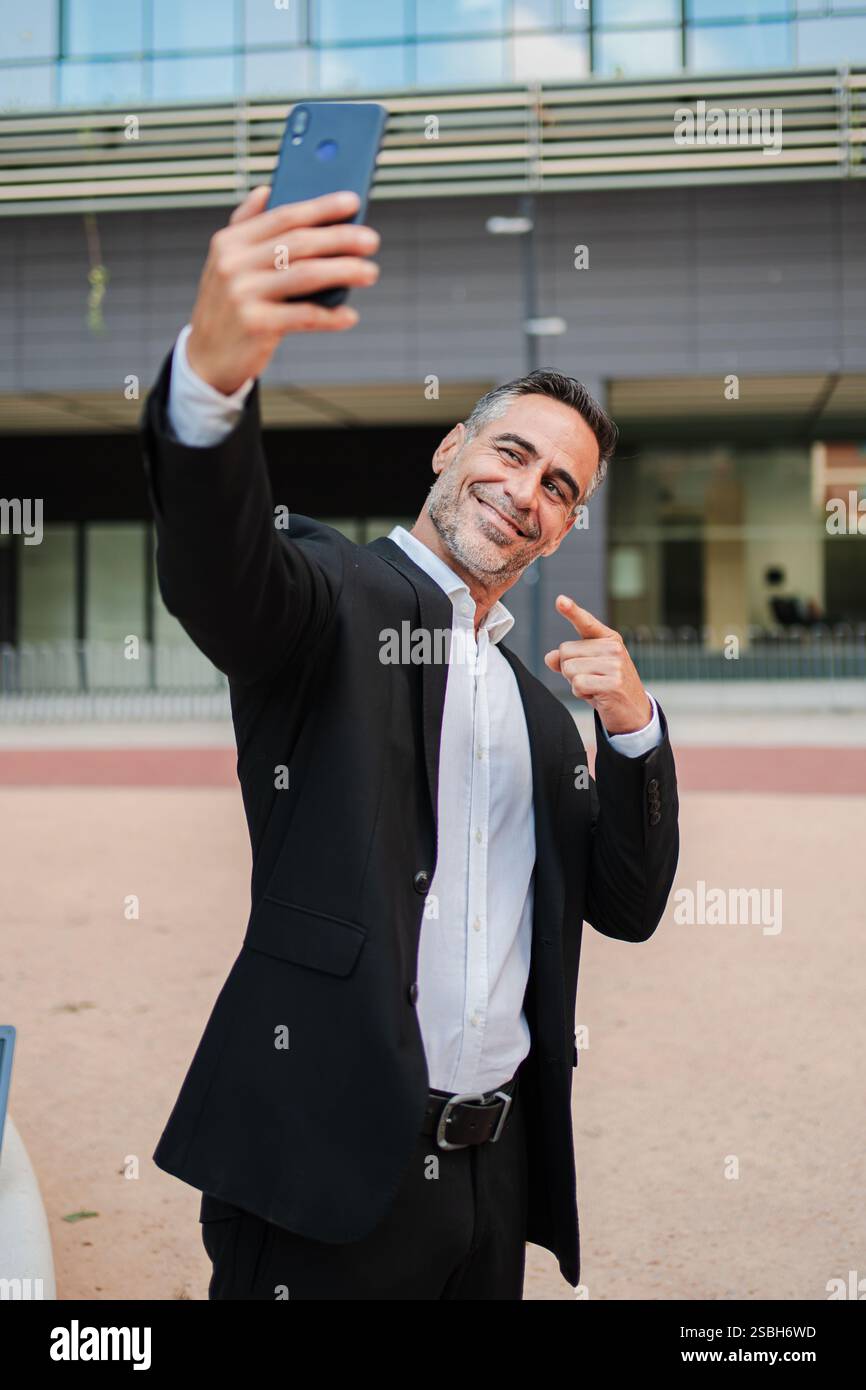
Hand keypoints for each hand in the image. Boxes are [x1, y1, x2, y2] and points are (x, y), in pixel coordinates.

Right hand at [186, 185, 379, 393]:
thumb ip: (246, 225)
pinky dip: (330, 316)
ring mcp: (243, 294)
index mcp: (230, 241)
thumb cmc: (228, 307)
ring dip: (344, 271)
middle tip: (371, 240)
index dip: (321, 207)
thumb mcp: (227, 262)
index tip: (352, 202)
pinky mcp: (255, 324)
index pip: (283, 216)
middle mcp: (233, 264)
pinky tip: (349, 315)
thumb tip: (267, 190)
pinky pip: (304, 316)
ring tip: (370, 272)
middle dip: (341, 238)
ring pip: (306, 275)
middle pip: (299, 243)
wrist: (206, 357)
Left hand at [544, 594, 651, 734]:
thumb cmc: (608, 688)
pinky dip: (581, 693)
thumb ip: (569, 660)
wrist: (634, 713)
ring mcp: (615, 664)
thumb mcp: (588, 671)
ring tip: (596, 688)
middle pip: (566, 651)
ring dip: (576, 683)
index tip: (560, 599)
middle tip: (592, 680)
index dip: (572, 611)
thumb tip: (549, 657)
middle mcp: (613, 648)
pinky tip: (598, 696)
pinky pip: (577, 684)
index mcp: (609, 639)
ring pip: (569, 668)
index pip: (585, 623)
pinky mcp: (613, 682)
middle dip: (571, 670)